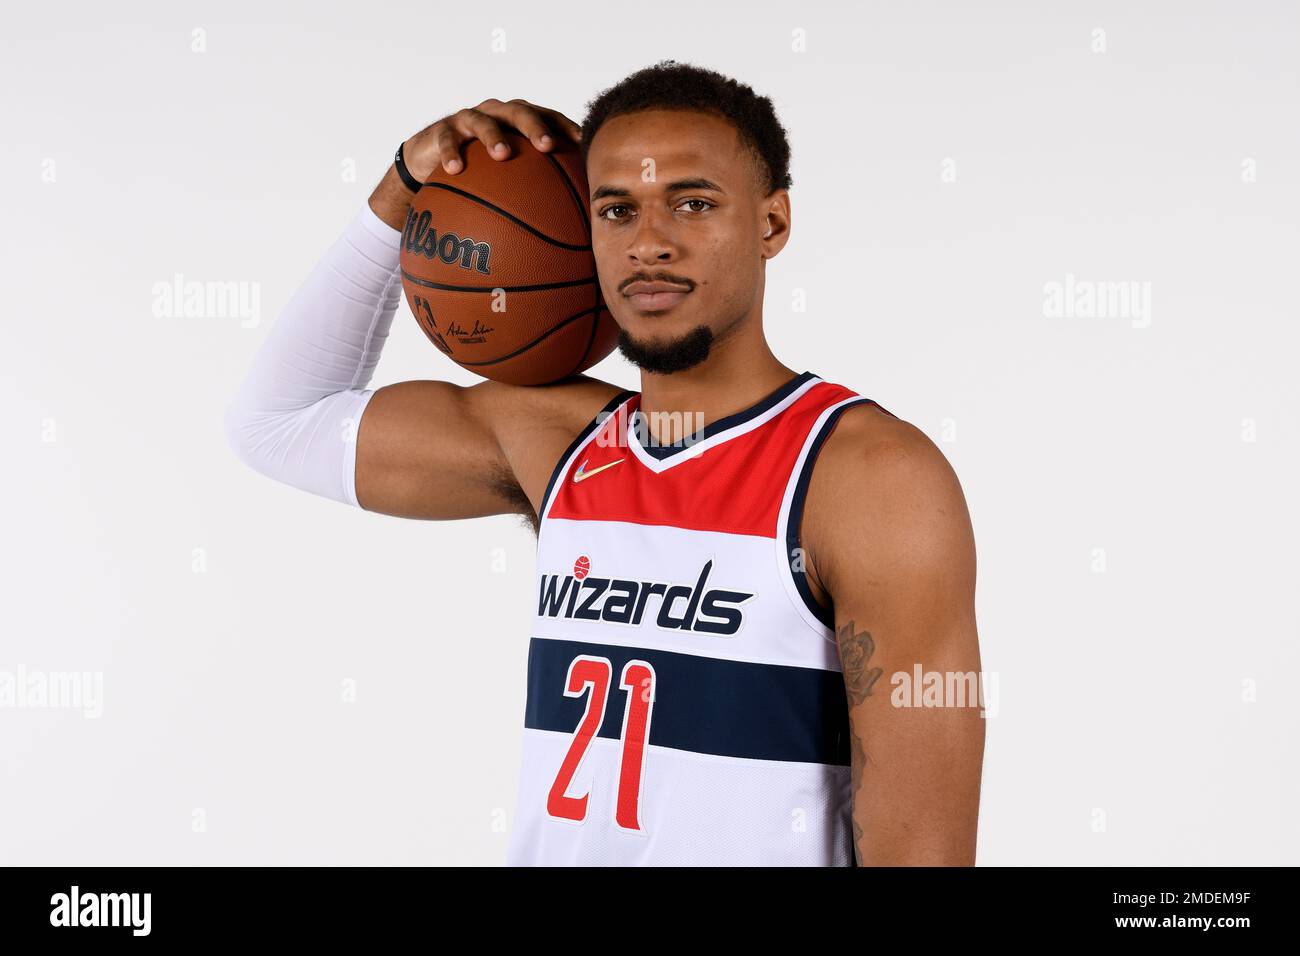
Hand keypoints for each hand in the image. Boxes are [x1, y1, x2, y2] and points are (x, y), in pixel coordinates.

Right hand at [401, 98, 581, 179]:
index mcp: (518, 121)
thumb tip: (568, 223)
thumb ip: (535, 187)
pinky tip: (456, 169)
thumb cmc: (480, 169)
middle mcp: (496, 114)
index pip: (547, 116)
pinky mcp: (442, 130)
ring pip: (483, 122)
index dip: (564, 125)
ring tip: (503, 154)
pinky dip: (451, 153)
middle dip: (535, 127)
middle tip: (547, 146)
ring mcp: (469, 119)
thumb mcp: (507, 175)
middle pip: (519, 113)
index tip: (582, 142)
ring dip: (494, 136)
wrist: (431, 158)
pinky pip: (447, 140)